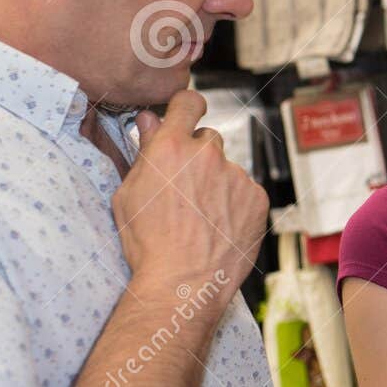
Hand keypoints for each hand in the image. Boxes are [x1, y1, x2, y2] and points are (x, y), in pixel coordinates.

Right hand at [112, 89, 268, 298]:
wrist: (183, 284)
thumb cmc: (149, 244)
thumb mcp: (129, 195)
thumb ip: (143, 152)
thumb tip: (149, 121)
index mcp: (170, 148)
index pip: (187, 102)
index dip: (186, 108)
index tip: (186, 117)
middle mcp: (207, 155)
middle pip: (208, 139)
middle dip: (198, 156)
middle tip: (186, 189)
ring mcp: (236, 176)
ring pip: (227, 169)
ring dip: (218, 183)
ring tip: (202, 218)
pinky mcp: (257, 198)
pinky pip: (246, 191)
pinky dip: (236, 203)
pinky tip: (220, 226)